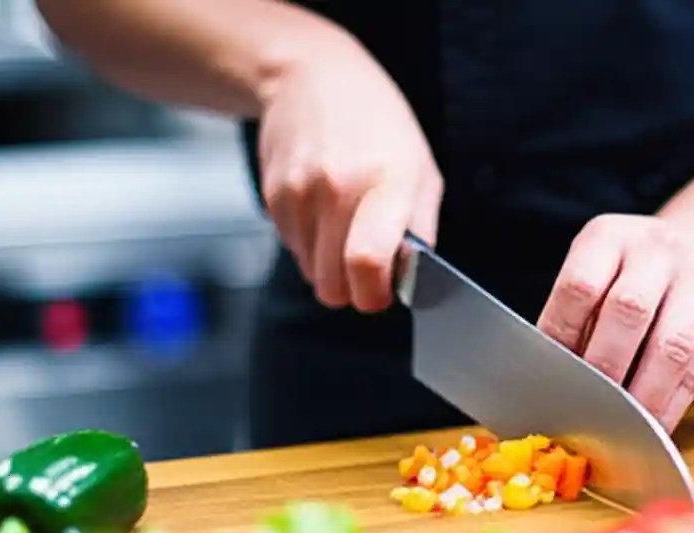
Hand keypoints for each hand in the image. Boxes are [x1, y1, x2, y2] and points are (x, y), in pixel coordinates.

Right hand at [257, 29, 441, 311]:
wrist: (313, 77)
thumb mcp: (421, 170)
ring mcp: (298, 193)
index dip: (374, 294)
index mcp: (386, 181)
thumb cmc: (377, 125)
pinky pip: (294, 250)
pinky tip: (322, 207)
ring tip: (345, 222)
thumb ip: (420, 231)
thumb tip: (409, 280)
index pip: (367, 262)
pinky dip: (311, 242)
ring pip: (312, 274)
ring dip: (330, 264)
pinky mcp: (272, 198)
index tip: (382, 293)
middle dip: (353, 288)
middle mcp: (337, 188)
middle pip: (334, 285)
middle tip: (368, 265)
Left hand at [537, 215, 693, 431]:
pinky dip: (670, 407)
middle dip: (603, 369)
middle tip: (584, 408)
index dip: (562, 336)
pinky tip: (650, 429)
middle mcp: (657, 251)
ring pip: (670, 349)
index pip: (580, 287)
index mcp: (609, 236)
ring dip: (642, 398)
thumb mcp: (595, 268)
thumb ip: (572, 315)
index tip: (549, 376)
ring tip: (619, 430)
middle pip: (629, 312)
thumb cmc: (628, 272)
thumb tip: (548, 382)